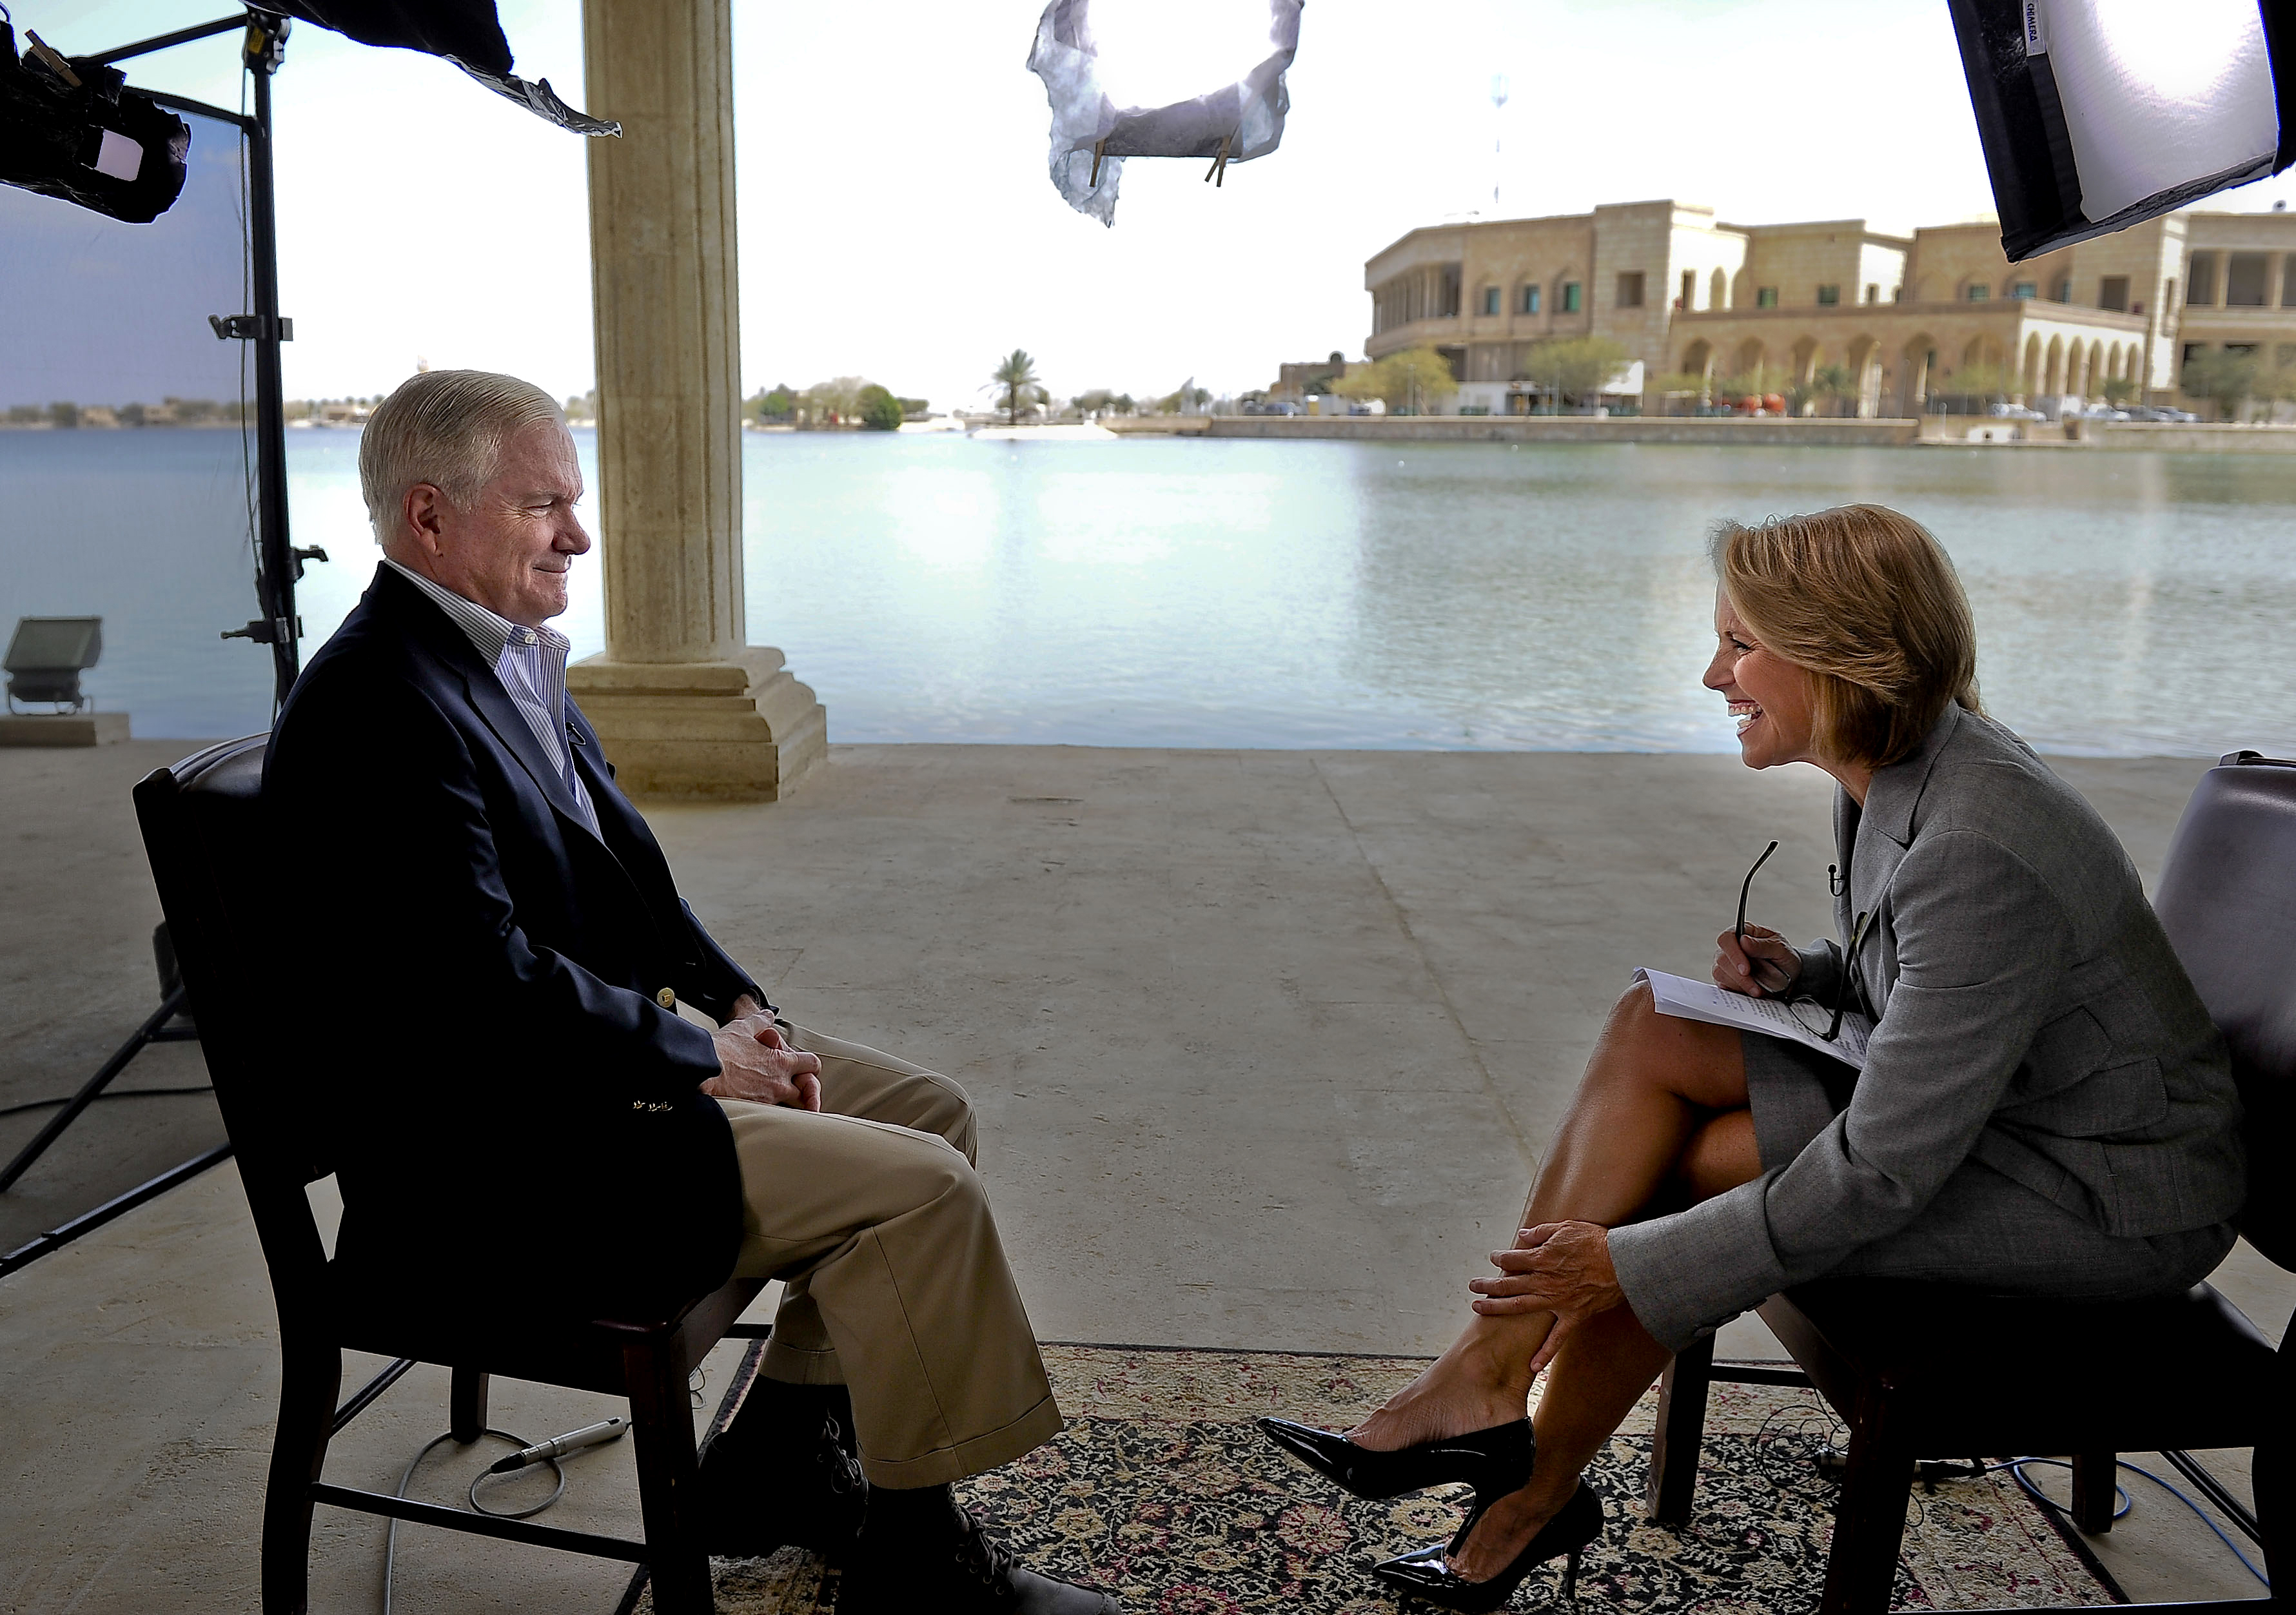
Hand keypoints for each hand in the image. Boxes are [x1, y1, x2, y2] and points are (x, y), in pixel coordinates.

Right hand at [701, 1006, 821, 1109]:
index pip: (812, 1064)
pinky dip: (764, 1111)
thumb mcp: (742, 1028)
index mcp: (781, 1062)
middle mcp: (779, 1085)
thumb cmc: (720, 1050)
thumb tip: (767, 1015)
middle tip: (793, 1090)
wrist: (700, 1071)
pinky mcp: (751, 1113)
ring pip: (787, 1107)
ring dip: (783, 1102)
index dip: (810, 1066)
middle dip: (803, 1091)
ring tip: (769, 1097)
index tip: (805, 1068)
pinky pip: (766, 1116)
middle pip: (806, 1092)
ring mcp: (766, 1102)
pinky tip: (753, 1106)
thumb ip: (759, 1022)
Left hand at [1468, 1221, 1624, 1374]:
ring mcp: (1556, 1301)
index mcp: (1541, 1259)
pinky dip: (1545, 1353)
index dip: (1499, 1258)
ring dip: (1496, 1308)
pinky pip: (1557, 1339)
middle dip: (1487, 1285)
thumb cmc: (1596, 1242)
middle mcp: (1543, 1282)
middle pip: (1507, 1284)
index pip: (1511, 1259)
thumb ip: (1541, 1233)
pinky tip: (1533, 1366)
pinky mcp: (1573, 1316)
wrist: (1623, 1262)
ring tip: (1478, 1309)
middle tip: (1472, 1286)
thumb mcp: (1567, 1227)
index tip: (1494, 1258)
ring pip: (1519, 1307)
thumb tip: (1523, 1236)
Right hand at [1715, 924, 1798, 997]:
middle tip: (1755, 987)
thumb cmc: (1783, 956)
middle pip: (1722, 959)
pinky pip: (1723, 985)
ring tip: (1758, 991)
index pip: (1726, 938)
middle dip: (1738, 976)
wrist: (1788, 974)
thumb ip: (1762, 945)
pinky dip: (1738, 990)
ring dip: (1740, 985)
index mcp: (1743, 932)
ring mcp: (1727, 963)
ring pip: (1720, 973)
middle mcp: (1731, 947)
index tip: (1746, 969)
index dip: (1733, 954)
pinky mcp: (1726, 978)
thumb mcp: (1780, 948)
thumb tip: (1743, 941)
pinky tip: (1752, 991)